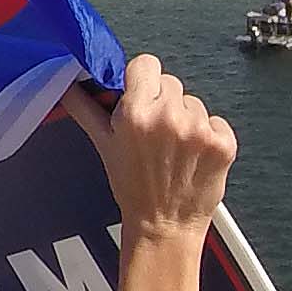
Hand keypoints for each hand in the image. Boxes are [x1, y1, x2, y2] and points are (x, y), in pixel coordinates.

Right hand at [67, 57, 234, 248]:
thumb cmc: (134, 189)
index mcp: (136, 113)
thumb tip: (69, 84)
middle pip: (170, 82)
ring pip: (193, 102)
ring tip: (174, 150)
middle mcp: (168, 117)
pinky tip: (194, 157)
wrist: (164, 226)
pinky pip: (217, 121)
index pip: (145, 64)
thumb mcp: (104, 145)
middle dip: (163, 103)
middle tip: (156, 134)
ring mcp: (198, 130)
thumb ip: (86, 108)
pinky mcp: (223, 143)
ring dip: (186, 120)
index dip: (142, 81)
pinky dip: (209, 136)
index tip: (141, 98)